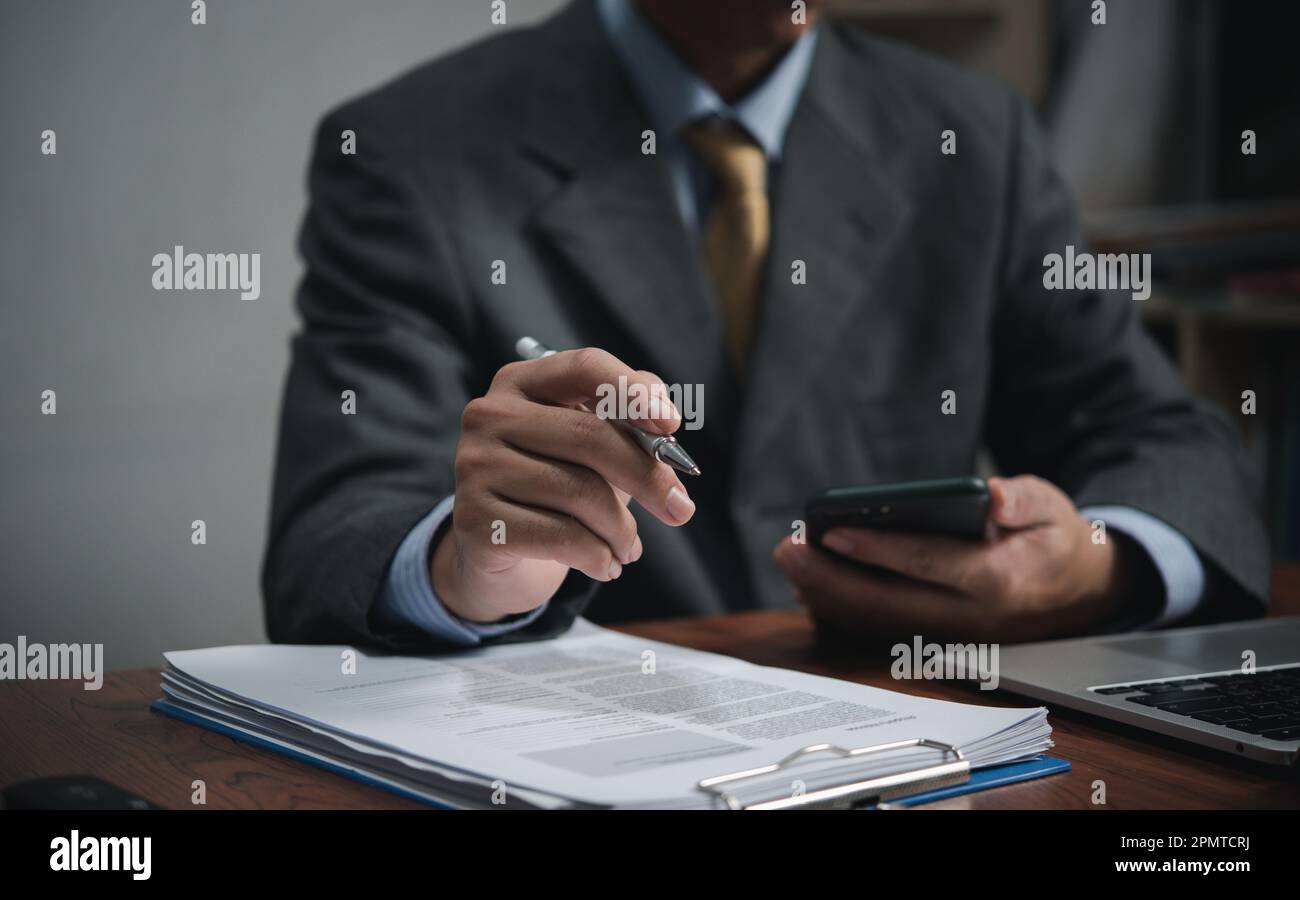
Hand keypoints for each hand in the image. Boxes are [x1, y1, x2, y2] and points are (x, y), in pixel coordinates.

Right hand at [434, 348, 695, 622]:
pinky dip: (598, 556)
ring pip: (579, 493)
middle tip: (681, 510)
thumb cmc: (554, 487)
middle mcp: (490, 415)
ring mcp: (476, 467)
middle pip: (588, 435)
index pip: (584, 368)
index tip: (672, 425)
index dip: (633, 392)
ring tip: (630, 548)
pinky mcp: (474, 520)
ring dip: (621, 530)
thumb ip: (629, 422)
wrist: (495, 552)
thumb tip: (667, 430)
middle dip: (647, 476)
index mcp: (522, 382)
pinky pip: (561, 537)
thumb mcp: (591, 449)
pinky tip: (606, 565)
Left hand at [773, 475, 1143, 642]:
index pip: (929, 563)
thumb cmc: (1053, 539)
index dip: (878, 550)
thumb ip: (1024, 499)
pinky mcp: (935, 639)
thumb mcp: (1053, 507)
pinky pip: (881, 630)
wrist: (1078, 593)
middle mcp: (968, 617)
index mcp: (998, 579)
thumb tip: (993, 495)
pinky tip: (810, 587)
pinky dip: (842, 612)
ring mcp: (949, 634)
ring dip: (828, 597)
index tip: (833, 533)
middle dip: (831, 578)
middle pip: (888, 602)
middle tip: (787, 550)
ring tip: (791, 563)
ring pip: (878, 622)